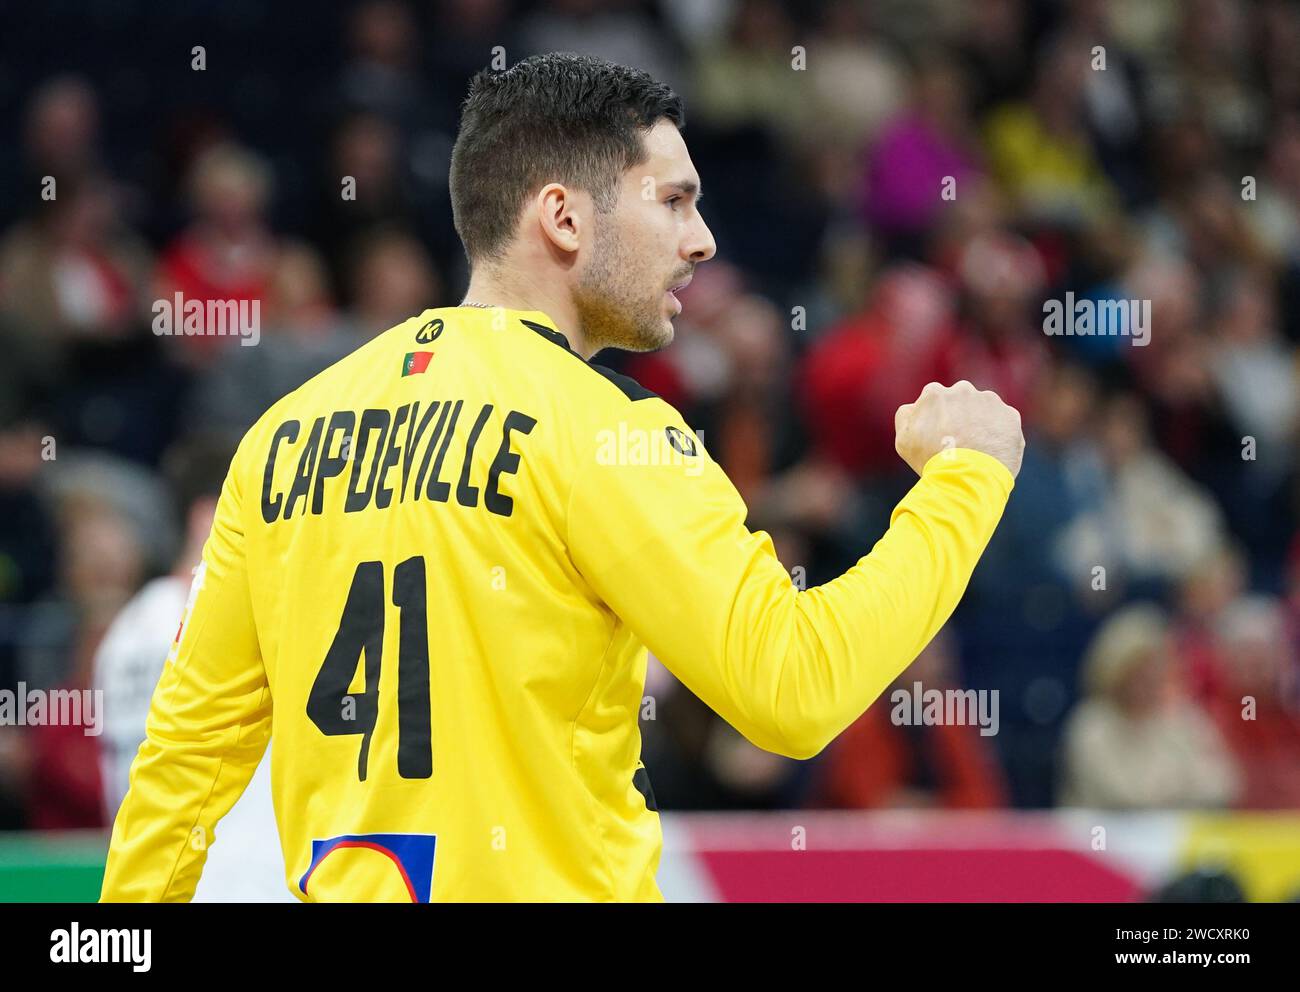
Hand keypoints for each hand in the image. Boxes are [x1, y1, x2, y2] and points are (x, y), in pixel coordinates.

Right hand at [894, 380, 1024, 478]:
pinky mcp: (1010, 416)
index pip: (934, 401)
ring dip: (980, 424)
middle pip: (960, 402)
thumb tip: (915, 407)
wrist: (967, 477)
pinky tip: (990, 453)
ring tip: (976, 450)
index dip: (935, 419)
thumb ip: (906, 415)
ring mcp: (990, 401)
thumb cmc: (931, 460)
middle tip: (957, 443)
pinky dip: (998, 435)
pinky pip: (1003, 424)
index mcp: (935, 393)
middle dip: (959, 417)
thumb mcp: (904, 439)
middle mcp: (963, 389)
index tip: (937, 437)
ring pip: (983, 410)